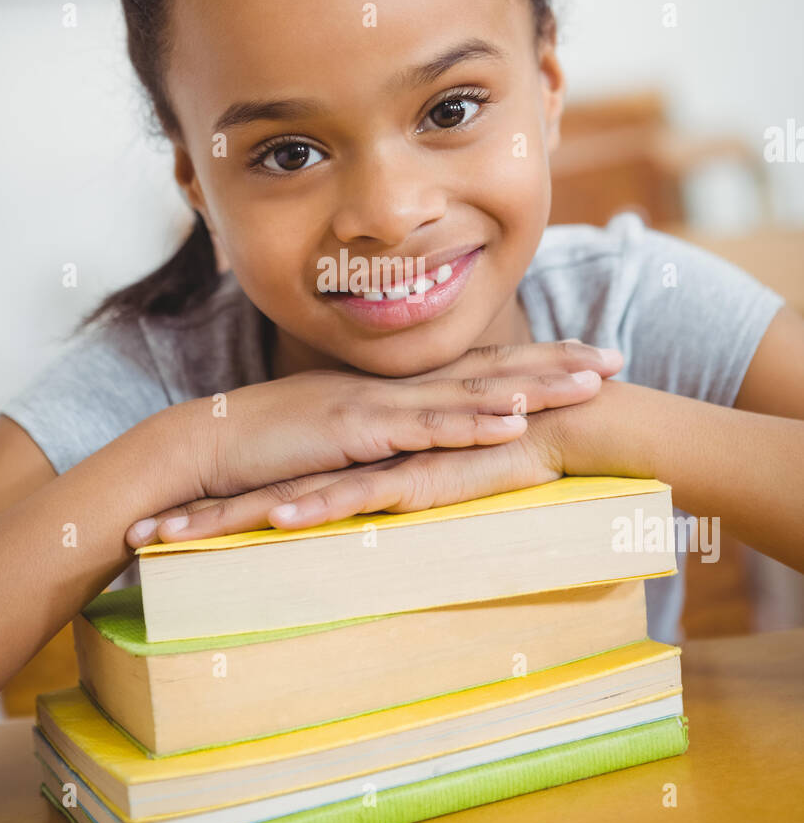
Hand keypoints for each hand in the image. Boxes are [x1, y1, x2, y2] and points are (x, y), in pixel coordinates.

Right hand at [125, 340, 620, 543]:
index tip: (588, 360)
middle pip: (491, 370)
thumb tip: (418, 463)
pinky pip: (423, 427)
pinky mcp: (356, 431)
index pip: (480, 371)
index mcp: (397, 391)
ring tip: (589, 383)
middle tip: (616, 359)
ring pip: (470, 392)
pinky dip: (471, 423)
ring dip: (532, 387)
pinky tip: (514, 421)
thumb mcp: (340, 446)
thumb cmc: (267, 449)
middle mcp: (396, 388)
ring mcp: (379, 404)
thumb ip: (383, 447)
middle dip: (557, 364)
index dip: (537, 364)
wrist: (205, 444)